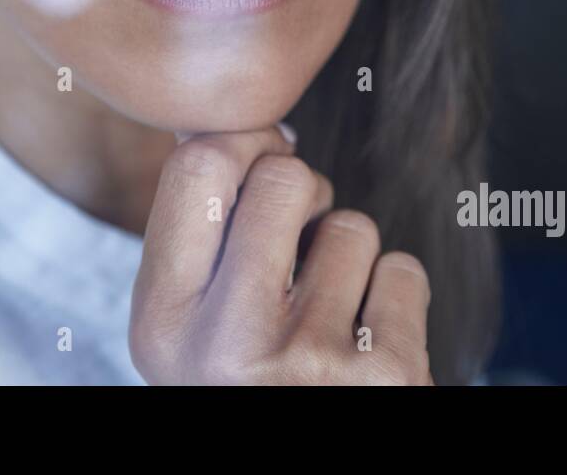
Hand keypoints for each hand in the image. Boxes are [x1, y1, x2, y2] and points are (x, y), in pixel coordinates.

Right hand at [129, 127, 434, 384]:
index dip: (239, 145)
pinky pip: (404, 269)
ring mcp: (313, 362)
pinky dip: (393, 297)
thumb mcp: (186, 329)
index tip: (256, 161)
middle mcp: (228, 343)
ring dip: (347, 256)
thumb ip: (195, 237)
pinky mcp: (389, 376)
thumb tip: (228, 126)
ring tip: (327, 314)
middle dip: (300, 193)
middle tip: (295, 241)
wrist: (304, 470)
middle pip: (283, 176)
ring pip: (351, 225)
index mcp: (162, 323)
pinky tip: (366, 342)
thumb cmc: (243, 382)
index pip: (197, 165)